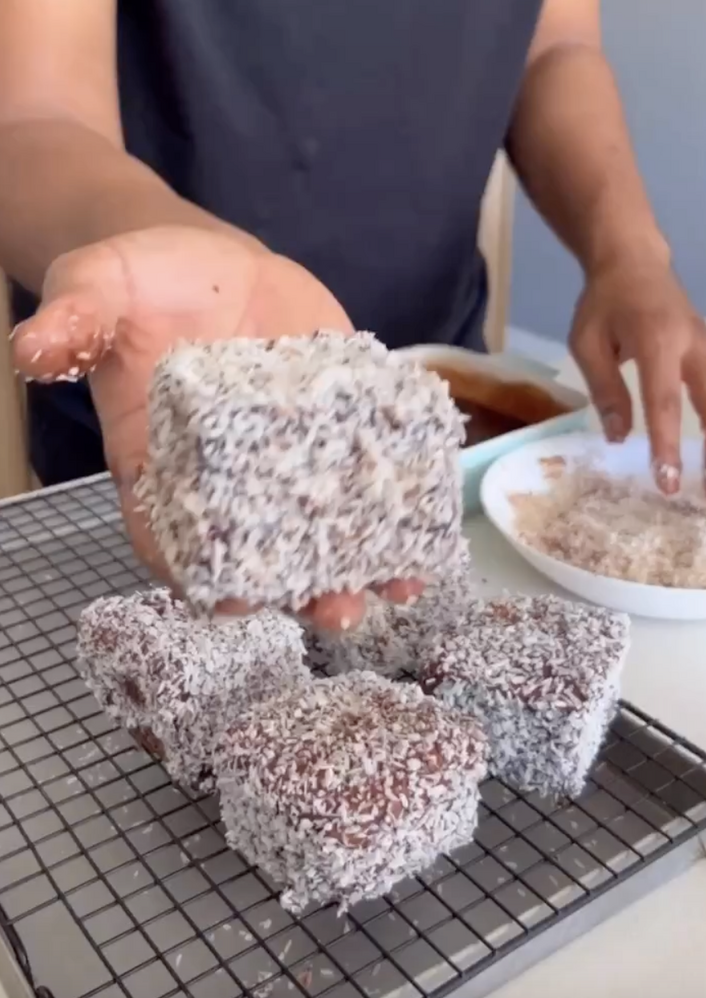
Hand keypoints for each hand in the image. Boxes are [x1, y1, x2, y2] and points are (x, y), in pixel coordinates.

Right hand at [12, 225, 423, 627]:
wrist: (208, 260)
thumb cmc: (141, 283)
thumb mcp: (96, 288)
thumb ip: (72, 321)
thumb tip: (31, 350)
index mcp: (163, 463)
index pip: (173, 536)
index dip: (197, 576)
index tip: (229, 605)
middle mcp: (231, 475)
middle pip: (260, 548)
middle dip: (299, 586)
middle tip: (338, 609)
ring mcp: (291, 453)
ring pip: (323, 520)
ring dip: (363, 555)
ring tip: (402, 581)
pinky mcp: (338, 422)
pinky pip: (367, 463)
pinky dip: (399, 490)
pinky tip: (432, 513)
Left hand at [569, 253, 705, 492]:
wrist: (633, 261)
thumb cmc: (603, 304)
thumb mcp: (587, 344)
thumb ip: (605, 390)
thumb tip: (621, 438)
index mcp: (657, 341)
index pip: (664, 401)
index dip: (667, 444)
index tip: (668, 481)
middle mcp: (693, 344)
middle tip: (702, 492)